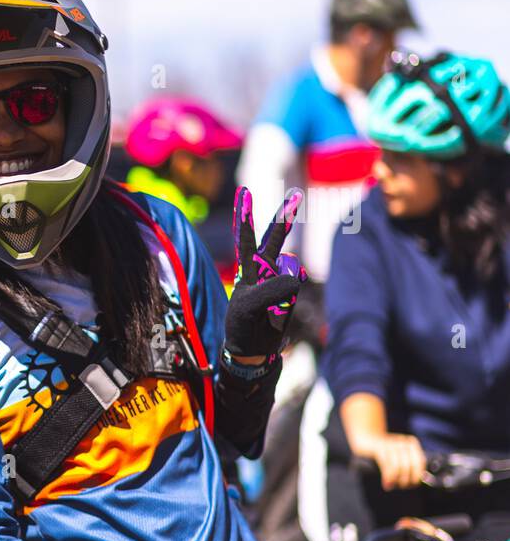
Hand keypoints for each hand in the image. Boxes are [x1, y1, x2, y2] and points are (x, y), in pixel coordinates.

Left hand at [224, 186, 308, 359]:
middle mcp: (265, 269)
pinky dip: (286, 305)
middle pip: (275, 240)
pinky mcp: (293, 293)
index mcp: (246, 268)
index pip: (245, 238)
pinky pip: (295, 290)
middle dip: (284, 218)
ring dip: (280, 291)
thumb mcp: (249, 308)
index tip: (245, 192)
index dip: (245, 216)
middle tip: (295, 195)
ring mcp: (281, 280)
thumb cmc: (243, 325)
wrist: (252, 349)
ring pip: (290, 268)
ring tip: (267, 313)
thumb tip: (296, 269)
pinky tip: (276, 316)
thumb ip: (272, 288)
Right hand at [357, 432, 426, 490]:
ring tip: (392, 486)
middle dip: (405, 480)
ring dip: (396, 480)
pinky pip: (387, 464)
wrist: (366, 441)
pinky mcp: (379, 448)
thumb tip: (422, 480)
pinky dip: (388, 476)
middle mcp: (402, 442)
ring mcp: (390, 444)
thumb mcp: (399, 456)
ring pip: (398, 466)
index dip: (417, 475)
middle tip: (400, 486)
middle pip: (408, 466)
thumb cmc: (385, 454)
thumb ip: (410, 465)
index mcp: (411, 444)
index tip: (412, 485)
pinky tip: (387, 484)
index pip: (420, 462)